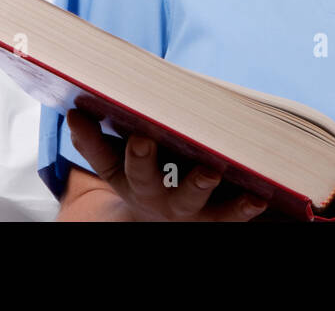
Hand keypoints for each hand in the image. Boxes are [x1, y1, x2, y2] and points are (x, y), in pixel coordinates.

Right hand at [62, 108, 268, 220]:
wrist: (162, 223)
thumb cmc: (143, 176)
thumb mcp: (114, 162)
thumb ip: (93, 139)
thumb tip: (74, 111)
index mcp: (129, 177)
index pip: (112, 160)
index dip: (107, 145)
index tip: (109, 125)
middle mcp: (155, 196)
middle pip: (146, 179)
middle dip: (142, 160)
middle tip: (145, 140)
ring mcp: (187, 210)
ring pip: (191, 201)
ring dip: (199, 186)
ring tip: (211, 171)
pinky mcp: (216, 219)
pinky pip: (230, 216)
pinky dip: (244, 207)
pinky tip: (259, 196)